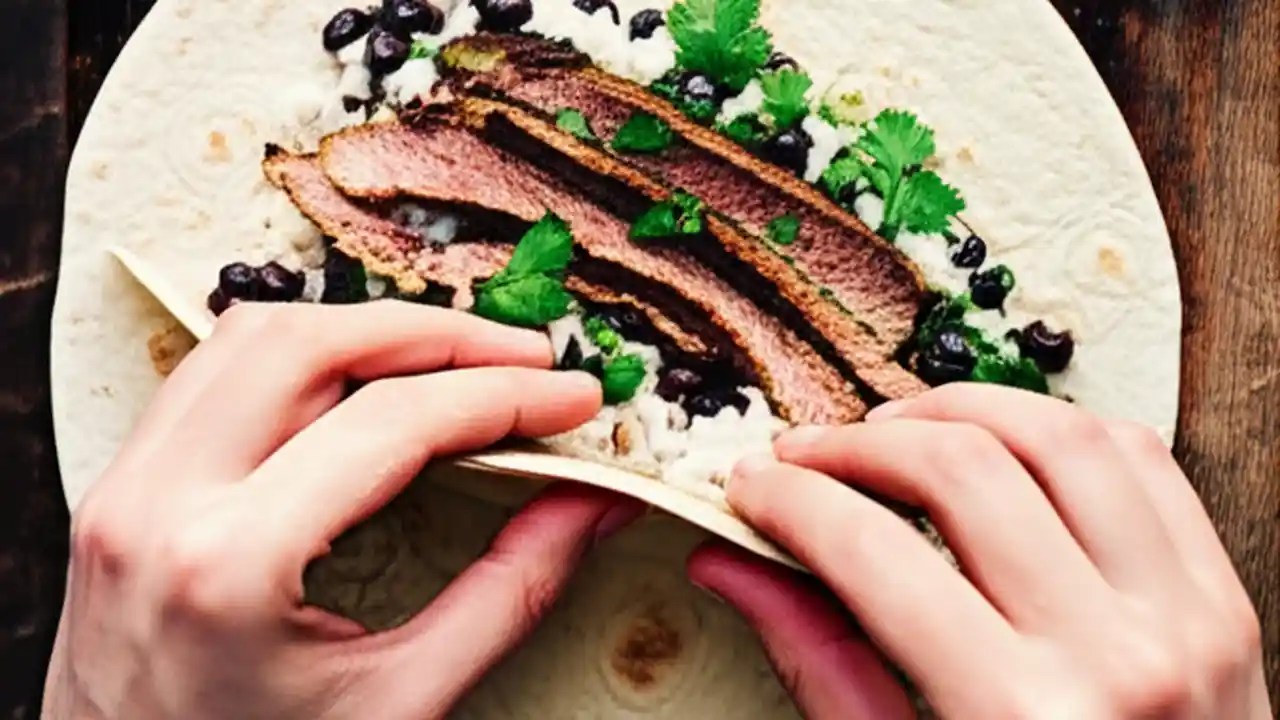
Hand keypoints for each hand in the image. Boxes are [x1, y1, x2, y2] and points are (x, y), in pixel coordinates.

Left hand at [44, 301, 640, 719]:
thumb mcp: (398, 705)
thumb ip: (509, 596)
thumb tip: (587, 508)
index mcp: (230, 565)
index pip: (392, 423)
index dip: (501, 397)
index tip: (569, 399)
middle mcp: (159, 505)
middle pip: (313, 344)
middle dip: (437, 336)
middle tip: (522, 358)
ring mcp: (125, 490)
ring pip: (251, 337)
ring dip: (365, 330)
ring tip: (452, 356)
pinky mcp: (118, 491)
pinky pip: (209, 374)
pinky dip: (299, 355)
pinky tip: (358, 378)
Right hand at [689, 384, 1269, 718]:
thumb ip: (824, 669)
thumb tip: (734, 568)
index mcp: (1021, 718)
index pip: (872, 552)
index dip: (790, 501)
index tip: (751, 489)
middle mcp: (1115, 655)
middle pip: (961, 470)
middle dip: (856, 446)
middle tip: (804, 457)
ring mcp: (1184, 617)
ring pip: (1060, 437)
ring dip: (959, 411)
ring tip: (894, 431)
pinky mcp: (1219, 598)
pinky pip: (1143, 461)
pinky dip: (1061, 429)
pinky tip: (1004, 445)